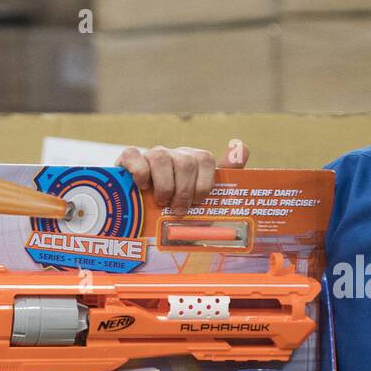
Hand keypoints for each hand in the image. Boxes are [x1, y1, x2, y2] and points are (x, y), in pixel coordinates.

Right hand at [116, 140, 249, 214]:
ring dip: (163, 186)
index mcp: (195, 162)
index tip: (197, 202)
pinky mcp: (129, 158)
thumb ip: (228, 174)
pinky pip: (134, 156)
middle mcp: (175, 155)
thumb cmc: (181, 210)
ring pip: (161, 158)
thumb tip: (241, 146)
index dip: (203, 183)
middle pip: (185, 161)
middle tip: (179, 210)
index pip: (205, 159)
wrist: (148, 224)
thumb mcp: (207, 200)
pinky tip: (142, 188)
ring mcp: (152, 155)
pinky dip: (139, 174)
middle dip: (183, 191)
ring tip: (161, 203)